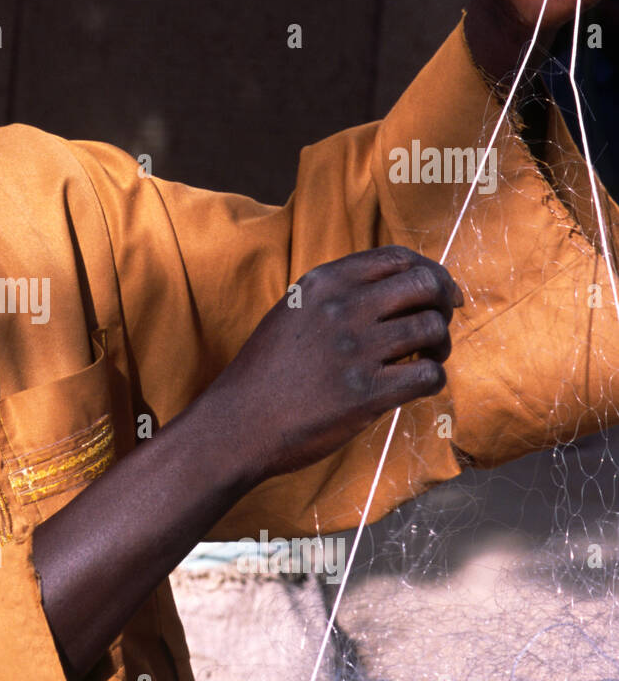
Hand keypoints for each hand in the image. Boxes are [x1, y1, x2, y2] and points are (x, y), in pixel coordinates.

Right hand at [208, 245, 461, 482]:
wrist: (238, 424)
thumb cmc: (266, 372)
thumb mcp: (292, 312)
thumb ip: (337, 294)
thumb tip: (398, 288)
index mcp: (323, 282)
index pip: (397, 257)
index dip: (430, 272)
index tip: (441, 292)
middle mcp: (342, 308)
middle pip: (426, 285)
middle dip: (443, 303)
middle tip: (437, 327)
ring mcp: (355, 349)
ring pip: (432, 328)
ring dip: (440, 345)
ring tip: (425, 358)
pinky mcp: (367, 392)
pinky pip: (429, 375)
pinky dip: (433, 379)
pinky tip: (415, 386)